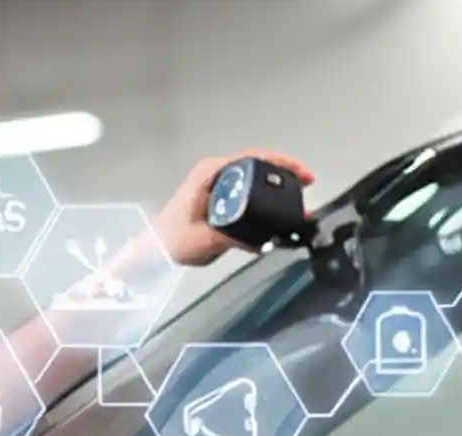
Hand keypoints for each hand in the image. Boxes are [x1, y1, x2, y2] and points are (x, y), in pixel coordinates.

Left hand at [154, 148, 315, 265]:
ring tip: (297, 203)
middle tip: (307, 184)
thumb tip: (264, 239)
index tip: (300, 174)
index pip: (252, 158)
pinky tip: (276, 215)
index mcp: (210, 174)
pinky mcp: (219, 199)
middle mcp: (215, 174)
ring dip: (276, 189)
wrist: (154, 251)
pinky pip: (247, 194)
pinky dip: (264, 201)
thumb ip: (234, 237)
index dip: (280, 163)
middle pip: (258, 166)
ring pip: (254, 180)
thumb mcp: (206, 239)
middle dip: (285, 174)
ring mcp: (217, 185)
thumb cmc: (172, 239)